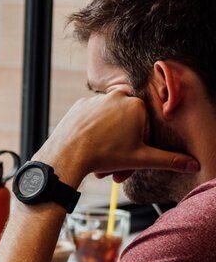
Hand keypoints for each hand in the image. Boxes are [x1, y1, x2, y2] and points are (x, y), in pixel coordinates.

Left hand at [37, 91, 197, 186]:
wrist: (67, 154)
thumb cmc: (106, 156)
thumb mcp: (141, 159)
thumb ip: (169, 160)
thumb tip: (194, 165)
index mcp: (137, 106)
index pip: (143, 125)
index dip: (137, 145)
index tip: (128, 159)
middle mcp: (118, 96)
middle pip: (124, 124)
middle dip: (120, 146)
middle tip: (111, 165)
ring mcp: (97, 99)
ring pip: (108, 121)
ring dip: (106, 139)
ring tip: (98, 158)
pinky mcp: (80, 104)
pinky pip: (91, 118)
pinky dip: (92, 131)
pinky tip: (88, 144)